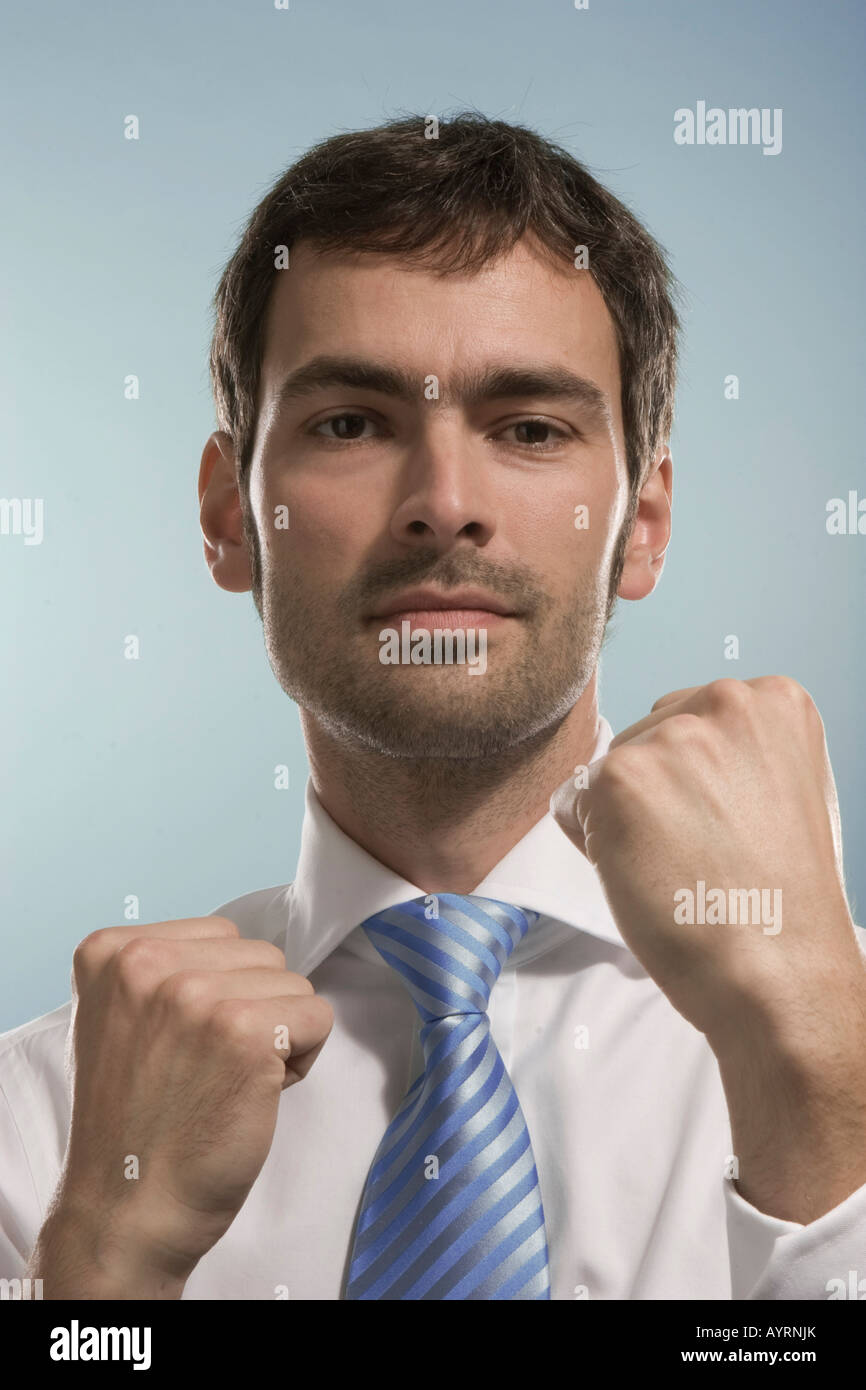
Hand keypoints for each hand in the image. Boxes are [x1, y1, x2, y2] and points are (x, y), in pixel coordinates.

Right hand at [31, 916, 332, 1295]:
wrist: (127, 1208)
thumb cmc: (135, 1121)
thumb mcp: (120, 1018)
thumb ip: (163, 972)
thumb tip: (239, 950)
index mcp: (111, 951)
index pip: (218, 935)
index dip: (218, 992)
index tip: (178, 1045)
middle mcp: (146, 963)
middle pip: (258, 955)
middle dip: (251, 1009)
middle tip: (205, 1070)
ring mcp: (195, 995)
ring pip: (292, 983)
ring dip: (278, 1033)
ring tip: (226, 1082)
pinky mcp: (246, 1032)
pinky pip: (318, 1017)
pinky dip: (303, 1059)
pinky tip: (257, 1093)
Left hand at [551, 677, 864, 1052]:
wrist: (778, 969)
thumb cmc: (780, 901)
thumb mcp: (778, 791)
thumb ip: (730, 756)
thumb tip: (655, 756)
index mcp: (773, 700)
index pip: (693, 719)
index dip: (695, 782)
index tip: (724, 824)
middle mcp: (725, 701)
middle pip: (649, 736)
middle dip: (658, 793)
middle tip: (698, 854)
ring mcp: (671, 737)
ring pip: (610, 771)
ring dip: (624, 818)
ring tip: (678, 867)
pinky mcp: (619, 778)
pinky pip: (574, 804)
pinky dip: (594, 845)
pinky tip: (647, 874)